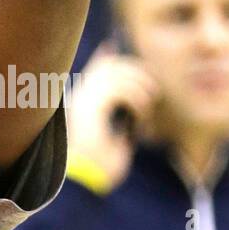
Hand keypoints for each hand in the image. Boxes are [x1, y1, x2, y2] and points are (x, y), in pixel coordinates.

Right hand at [66, 43, 160, 191]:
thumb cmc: (99, 165)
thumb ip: (119, 118)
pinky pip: (118, 91)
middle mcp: (78, 97)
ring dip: (138, 88)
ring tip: (147, 106)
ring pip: (115, 75)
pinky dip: (135, 100)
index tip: (114, 48)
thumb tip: (135, 104)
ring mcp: (82, 100)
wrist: (86, 181)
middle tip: (150, 86)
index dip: (105, 57)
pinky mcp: (91, 107)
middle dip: (131, 70)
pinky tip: (141, 114)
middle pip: (107, 66)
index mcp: (80, 103)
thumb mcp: (113, 137)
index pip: (93, 69)